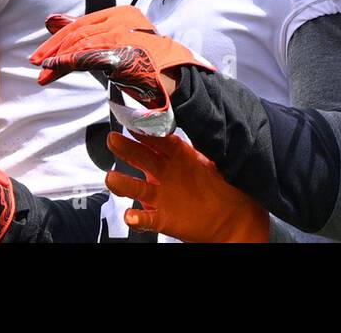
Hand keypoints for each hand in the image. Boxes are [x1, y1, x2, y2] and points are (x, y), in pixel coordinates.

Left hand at [31, 6, 213, 134]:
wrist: (177, 82)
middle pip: (78, 31)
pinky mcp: (122, 53)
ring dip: (57, 60)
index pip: (83, 22)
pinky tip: (54, 69)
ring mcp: (124, 35)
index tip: (43, 53)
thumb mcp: (115, 43)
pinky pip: (87, 57)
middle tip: (36, 62)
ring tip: (43, 74)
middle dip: (54, 48)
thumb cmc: (147, 64)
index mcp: (122, 12)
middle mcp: (123, 19)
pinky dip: (66, 64)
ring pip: (80, 44)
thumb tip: (51, 20)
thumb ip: (86, 31)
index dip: (59, 37)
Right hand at [105, 132, 268, 242]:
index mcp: (177, 155)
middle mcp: (164, 173)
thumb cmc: (218, 186)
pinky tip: (131, 216)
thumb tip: (204, 121)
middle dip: (127, 149)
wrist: (228, 217)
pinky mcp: (161, 218)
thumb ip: (202, 144)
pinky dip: (138, 218)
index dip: (147, 131)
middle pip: (142, 159)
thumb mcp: (212, 160)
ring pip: (138, 188)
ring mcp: (161, 195)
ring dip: (123, 183)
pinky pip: (146, 219)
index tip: (135, 120)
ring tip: (112, 178)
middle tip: (113, 139)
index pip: (159, 139)